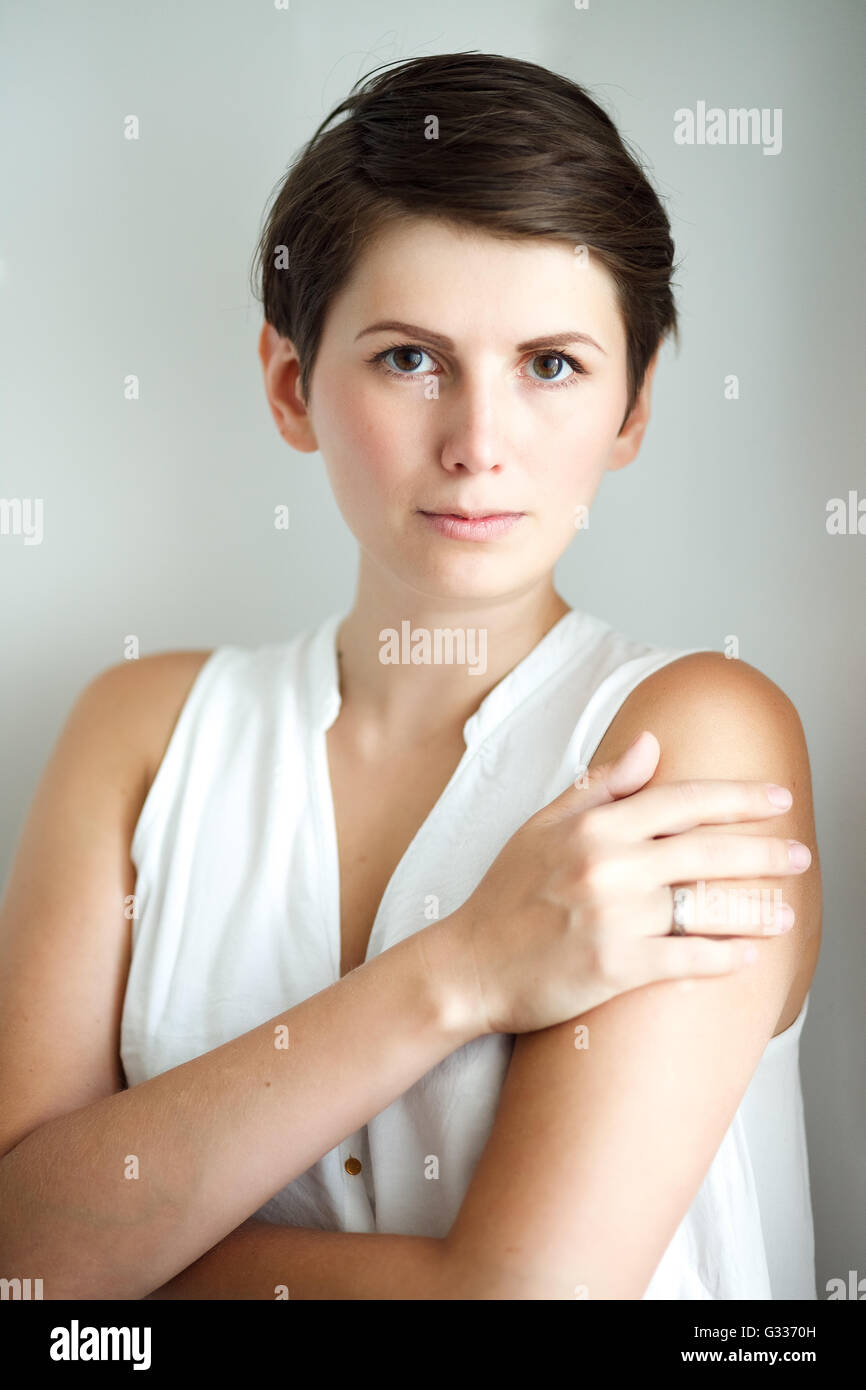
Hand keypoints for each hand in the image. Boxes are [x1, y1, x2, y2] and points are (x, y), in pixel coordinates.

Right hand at [443, 731, 809, 1035]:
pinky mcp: (616, 968)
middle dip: (764, 851)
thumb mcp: (543, 826)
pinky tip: (746, 956)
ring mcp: (614, 918)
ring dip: (755, 910)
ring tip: (784, 912)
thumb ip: (601, 785)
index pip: (683, 800)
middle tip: (801, 853)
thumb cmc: (505, 895)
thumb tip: (652, 743)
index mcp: (594, 826)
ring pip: (706, 907)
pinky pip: (687, 960)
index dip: (738, 797)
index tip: (778, 797)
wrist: (468, 966)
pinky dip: (723, 958)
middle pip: (707, 850)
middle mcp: (609, 865)